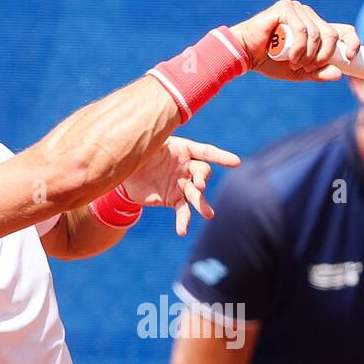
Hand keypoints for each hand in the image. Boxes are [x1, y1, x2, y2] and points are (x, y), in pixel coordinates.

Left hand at [123, 136, 240, 235]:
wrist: (127, 173)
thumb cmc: (139, 152)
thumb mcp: (146, 144)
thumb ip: (156, 142)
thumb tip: (153, 132)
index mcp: (183, 149)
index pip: (206, 152)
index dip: (221, 157)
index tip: (236, 163)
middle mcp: (187, 167)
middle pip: (202, 173)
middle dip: (202, 178)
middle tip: (199, 185)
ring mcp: (182, 185)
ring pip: (196, 195)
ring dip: (202, 204)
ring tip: (209, 215)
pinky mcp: (174, 200)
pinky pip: (183, 211)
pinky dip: (183, 221)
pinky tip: (182, 231)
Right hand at [229, 0, 360, 82]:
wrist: (245, 55)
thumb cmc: (269, 62)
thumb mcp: (298, 72)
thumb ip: (316, 73)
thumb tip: (338, 74)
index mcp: (315, 28)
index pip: (343, 30)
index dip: (352, 41)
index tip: (352, 56)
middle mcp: (309, 16)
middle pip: (331, 36)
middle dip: (321, 57)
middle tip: (305, 68)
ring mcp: (298, 9)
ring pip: (317, 35)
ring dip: (306, 56)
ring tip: (292, 63)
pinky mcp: (286, 8)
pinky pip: (302, 30)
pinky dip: (298, 48)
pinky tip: (289, 56)